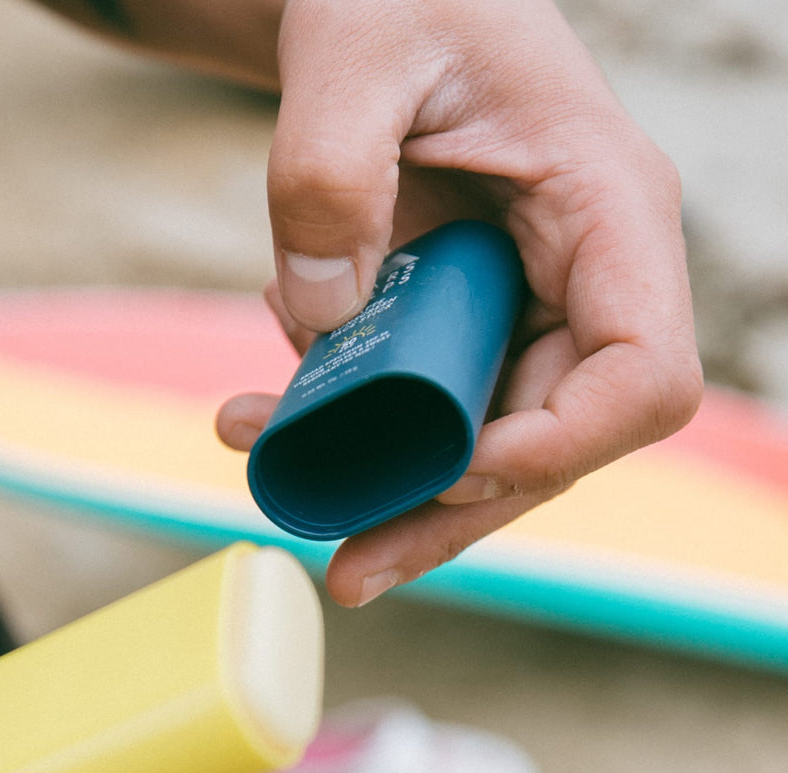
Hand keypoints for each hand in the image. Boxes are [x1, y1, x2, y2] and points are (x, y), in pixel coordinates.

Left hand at [217, 0, 702, 605]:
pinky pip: (428, 410)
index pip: (643, 376)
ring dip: (392, 495)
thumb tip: (318, 319)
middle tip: (348, 571)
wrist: (388, 3)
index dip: (557, 449)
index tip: (447, 467)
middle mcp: (583, 277)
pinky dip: (357, 438)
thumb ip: (326, 169)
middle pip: (554, 444)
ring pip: (486, 447)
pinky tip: (273, 422)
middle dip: (447, 512)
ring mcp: (527, 308)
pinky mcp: (467, 324)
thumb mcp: (352, 49)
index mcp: (605, 211)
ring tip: (291, 508)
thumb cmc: (396, 0)